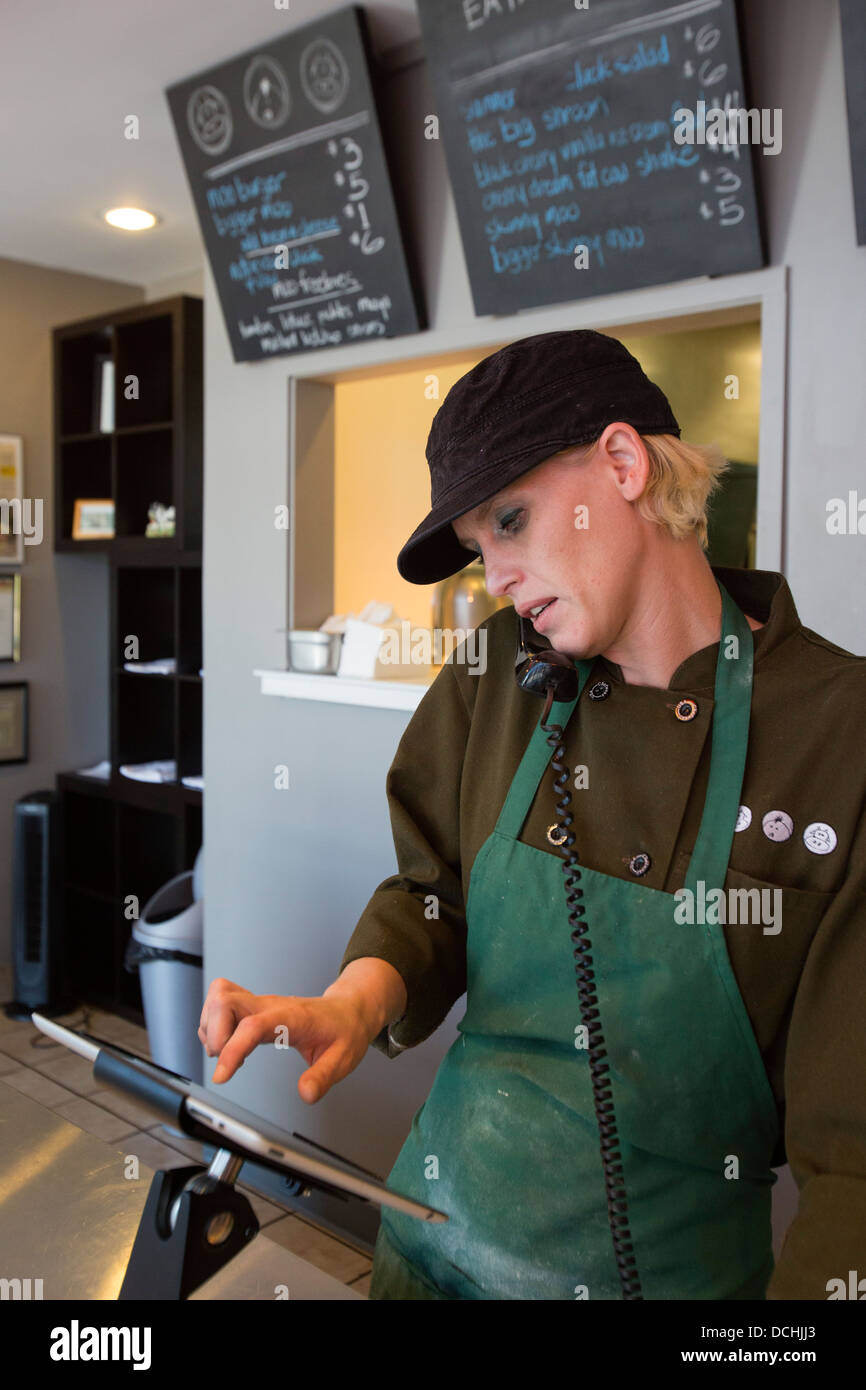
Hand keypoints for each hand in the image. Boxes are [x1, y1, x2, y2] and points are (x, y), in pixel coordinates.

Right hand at [198, 977, 370, 1102]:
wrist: (349, 1010)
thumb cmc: (344, 1030)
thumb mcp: (342, 1059)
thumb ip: (323, 1077)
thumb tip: (306, 1094)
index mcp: (291, 1017)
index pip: (252, 1026)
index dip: (232, 1050)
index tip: (222, 1075)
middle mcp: (270, 1005)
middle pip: (225, 1000)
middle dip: (213, 1033)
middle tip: (224, 1062)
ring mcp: (260, 1004)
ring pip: (219, 998)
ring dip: (211, 1028)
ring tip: (227, 1054)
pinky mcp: (254, 1007)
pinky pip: (221, 1004)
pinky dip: (214, 1025)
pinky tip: (229, 1045)